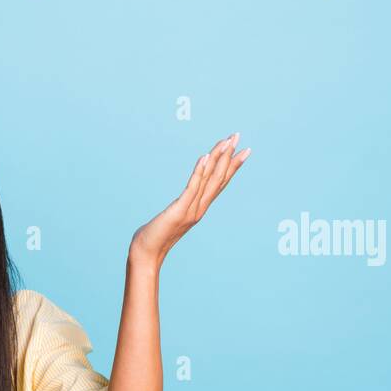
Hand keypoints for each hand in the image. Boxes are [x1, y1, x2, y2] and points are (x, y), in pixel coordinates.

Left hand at [129, 133, 249, 271]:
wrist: (146, 254)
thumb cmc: (155, 236)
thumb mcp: (173, 217)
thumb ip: (180, 207)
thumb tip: (181, 202)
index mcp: (199, 208)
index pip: (219, 183)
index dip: (232, 166)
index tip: (244, 150)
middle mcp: (199, 208)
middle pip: (218, 178)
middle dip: (229, 156)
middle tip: (237, 136)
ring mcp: (191, 209)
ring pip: (209, 180)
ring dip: (218, 159)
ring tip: (226, 141)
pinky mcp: (179, 210)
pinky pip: (191, 188)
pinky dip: (199, 172)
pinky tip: (205, 156)